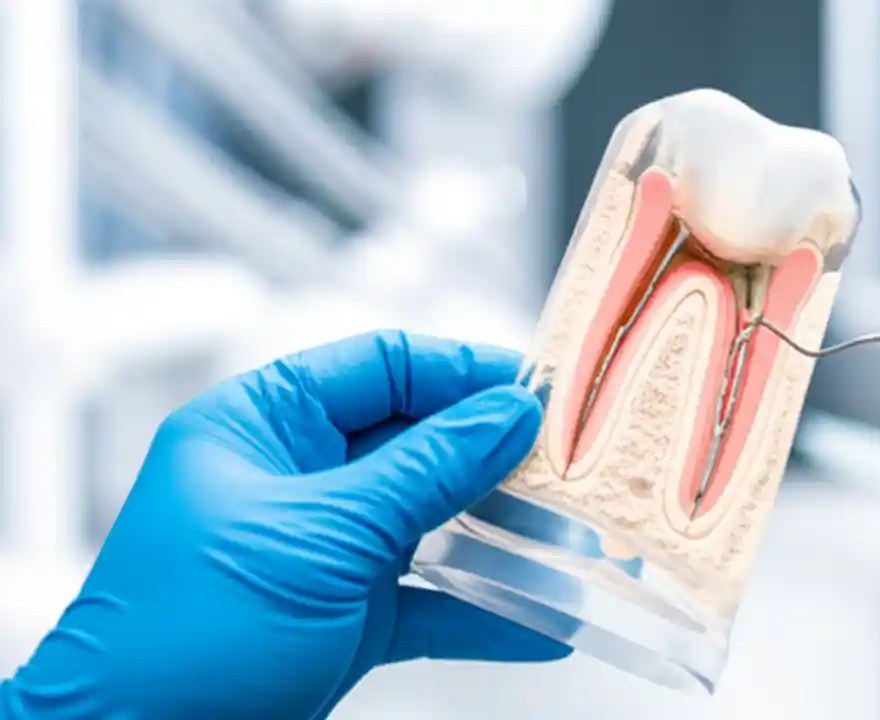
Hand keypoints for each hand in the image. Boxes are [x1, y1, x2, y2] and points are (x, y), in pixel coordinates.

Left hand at [1, 331, 569, 718]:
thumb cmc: (178, 641)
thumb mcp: (322, 536)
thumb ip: (425, 471)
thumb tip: (505, 415)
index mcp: (261, 427)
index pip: (381, 367)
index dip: (463, 372)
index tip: (535, 388)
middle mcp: (295, 480)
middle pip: (419, 444)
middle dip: (496, 460)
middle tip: (567, 467)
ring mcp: (323, 551)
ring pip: (432, 523)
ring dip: (501, 538)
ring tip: (569, 544)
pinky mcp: (342, 619)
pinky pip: (429, 601)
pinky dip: (483, 610)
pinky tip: (536, 622)